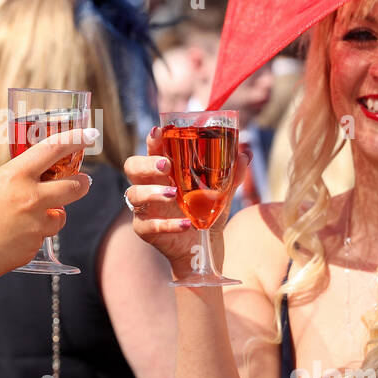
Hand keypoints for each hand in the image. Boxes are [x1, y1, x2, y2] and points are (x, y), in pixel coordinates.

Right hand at [0, 127, 96, 290]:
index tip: (89, 135)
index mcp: (14, 176)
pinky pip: (41, 237)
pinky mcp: (33, 248)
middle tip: (82, 181)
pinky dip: (32, 235)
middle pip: (75, 186)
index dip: (75, 139)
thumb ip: (7, 181)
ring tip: (30, 218)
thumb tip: (21, 182)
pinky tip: (10, 238)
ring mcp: (35, 226)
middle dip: (82, 183)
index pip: (53, 149)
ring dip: (53, 214)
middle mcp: (31, 199)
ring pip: (60, 217)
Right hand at [123, 125, 250, 276]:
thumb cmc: (206, 211)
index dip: (152, 140)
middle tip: (166, 166)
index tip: (159, 132)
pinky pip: (149, 224)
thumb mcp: (222, 192)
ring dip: (152, 192)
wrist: (204, 245)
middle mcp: (149, 185)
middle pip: (132, 166)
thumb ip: (232, 174)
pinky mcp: (144, 229)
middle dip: (146, 164)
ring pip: (134, 194)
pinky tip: (186, 224)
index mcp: (163, 171)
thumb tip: (245, 155)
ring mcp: (144, 208)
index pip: (152, 149)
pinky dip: (168, 224)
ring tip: (173, 194)